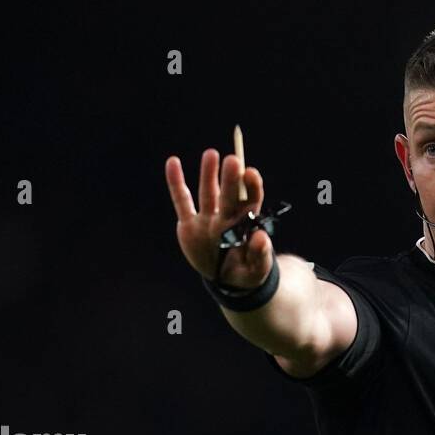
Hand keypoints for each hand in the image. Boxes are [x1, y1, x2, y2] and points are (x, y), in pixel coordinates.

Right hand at [165, 147, 272, 287]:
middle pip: (229, 195)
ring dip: (209, 174)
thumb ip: (260, 256)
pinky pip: (182, 202)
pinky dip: (176, 183)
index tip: (251, 173)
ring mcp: (207, 219)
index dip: (252, 187)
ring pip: (208, 193)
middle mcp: (227, 217)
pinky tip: (173, 162)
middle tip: (233, 160)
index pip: (251, 201)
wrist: (226, 280)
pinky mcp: (189, 225)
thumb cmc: (247, 271)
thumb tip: (261, 237)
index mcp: (245, 225)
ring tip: (211, 154)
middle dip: (231, 179)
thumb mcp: (256, 270)